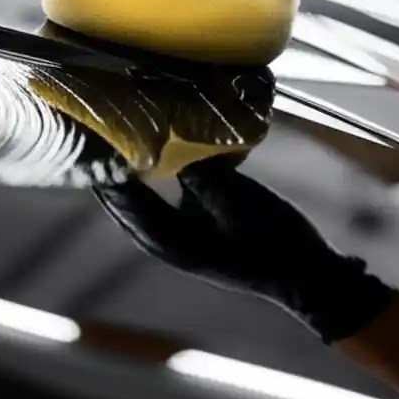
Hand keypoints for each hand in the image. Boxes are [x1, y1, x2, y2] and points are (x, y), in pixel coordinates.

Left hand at [93, 156, 390, 341]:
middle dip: (107, 163)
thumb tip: (172, 146)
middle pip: (121, 197)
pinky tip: (155, 148)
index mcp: (169, 242)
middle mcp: (165, 241)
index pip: (121, 198)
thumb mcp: (238, 203)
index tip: (89, 131)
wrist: (308, 277)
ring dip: (128, 167)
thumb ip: (202, 175)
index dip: (102, 165)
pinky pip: (161, 196)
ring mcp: (179, 235)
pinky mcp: (194, 227)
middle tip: (96, 122)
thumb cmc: (274, 244)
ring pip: (138, 196)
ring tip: (117, 130)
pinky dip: (153, 173)